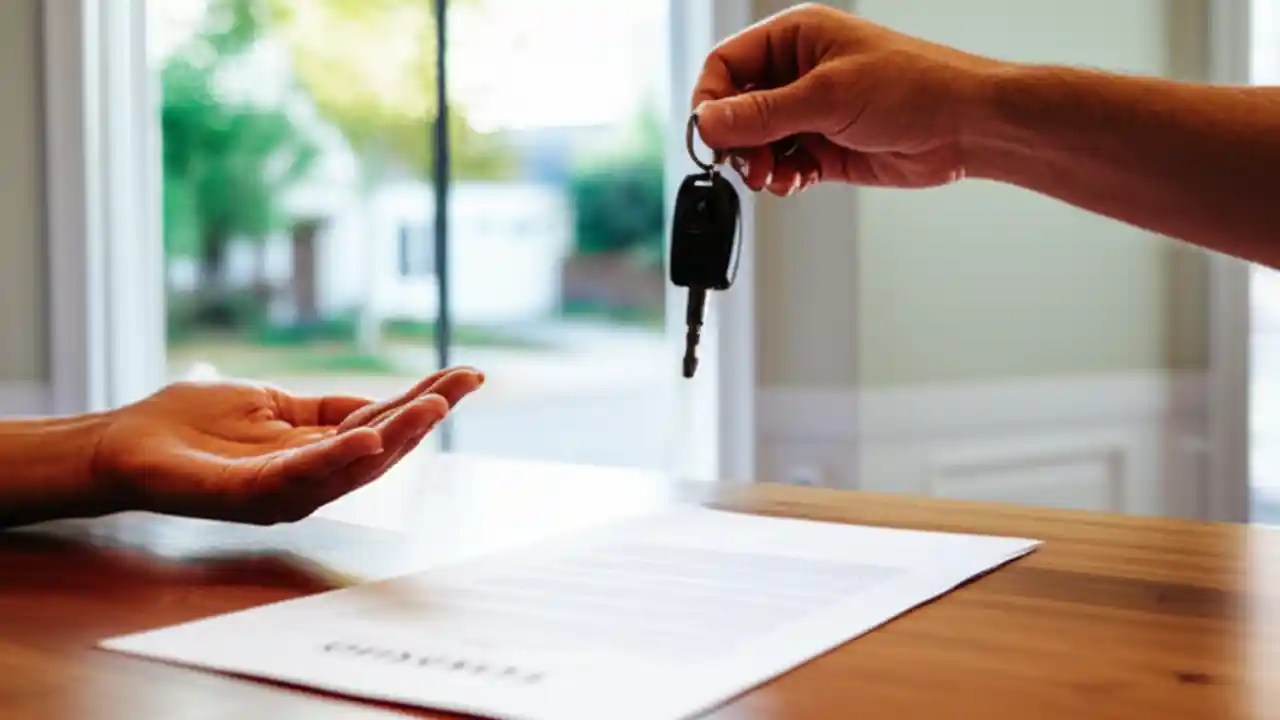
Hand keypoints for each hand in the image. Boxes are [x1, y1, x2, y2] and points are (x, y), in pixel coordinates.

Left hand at [91, 368, 482, 524]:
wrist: (122, 444)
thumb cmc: (191, 424)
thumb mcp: (273, 403)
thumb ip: (324, 410)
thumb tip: (378, 408)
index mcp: (317, 455)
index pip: (383, 426)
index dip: (426, 402)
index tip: (469, 376)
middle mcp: (310, 481)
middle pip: (384, 449)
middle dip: (426, 416)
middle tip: (464, 384)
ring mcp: (283, 492)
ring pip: (355, 465)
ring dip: (399, 435)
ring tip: (435, 405)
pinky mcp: (249, 495)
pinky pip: (302, 476)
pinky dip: (339, 458)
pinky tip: (371, 438)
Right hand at [692, 4, 1001, 193]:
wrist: (967, 126)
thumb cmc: (914, 87)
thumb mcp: (828, 96)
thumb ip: (763, 113)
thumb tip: (709, 121)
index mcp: (795, 37)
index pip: (726, 64)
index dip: (710, 99)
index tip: (709, 135)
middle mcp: (799, 71)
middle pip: (737, 108)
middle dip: (737, 140)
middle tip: (744, 164)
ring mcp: (812, 111)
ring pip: (758, 142)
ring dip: (758, 163)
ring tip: (771, 177)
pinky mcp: (826, 147)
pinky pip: (784, 164)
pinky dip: (782, 177)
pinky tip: (793, 181)